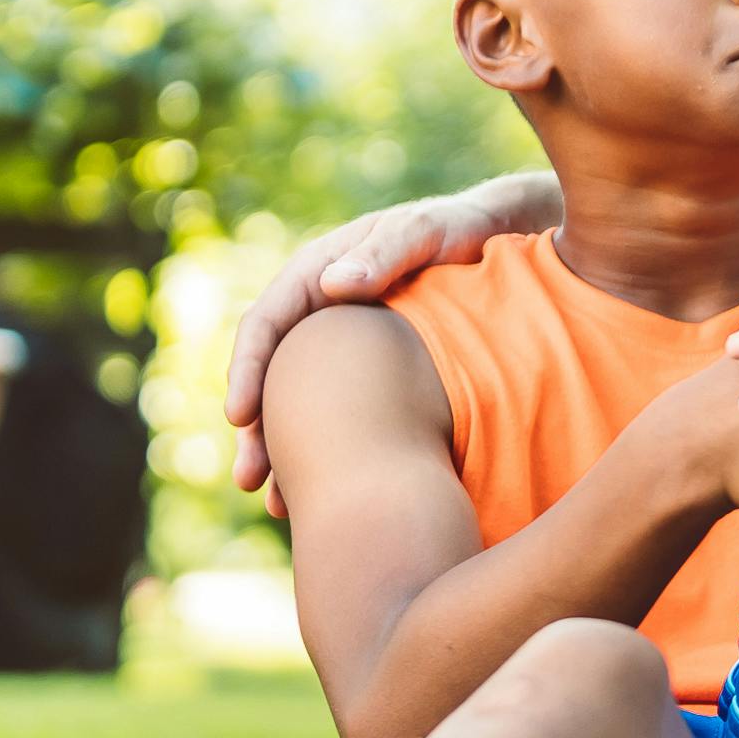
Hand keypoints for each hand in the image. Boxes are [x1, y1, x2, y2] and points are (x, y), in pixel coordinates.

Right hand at [222, 175, 561, 495]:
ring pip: (298, 405)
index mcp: (316, 274)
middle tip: (250, 479)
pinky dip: (326, 451)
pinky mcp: (366, 374)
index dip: (247, 370)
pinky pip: (335, 414)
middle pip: (272, 376)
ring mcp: (340, 347)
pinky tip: (327, 492)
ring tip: (279, 506)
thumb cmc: (458, 231)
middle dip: (256, 431)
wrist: (497, 242)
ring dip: (285, 454)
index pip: (265, 323)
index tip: (241, 417)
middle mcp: (318, 313)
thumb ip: (384, 253)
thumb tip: (333, 286)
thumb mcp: (424, 232)